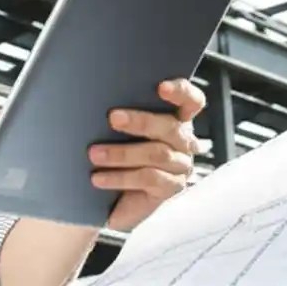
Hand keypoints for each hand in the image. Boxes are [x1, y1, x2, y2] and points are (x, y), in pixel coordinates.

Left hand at [89, 78, 206, 231]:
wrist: (121, 199)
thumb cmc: (123, 154)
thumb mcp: (124, 132)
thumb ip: (124, 116)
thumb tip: (101, 102)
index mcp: (177, 118)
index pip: (191, 100)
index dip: (180, 91)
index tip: (161, 87)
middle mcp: (183, 141)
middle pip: (170, 127)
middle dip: (140, 121)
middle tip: (113, 118)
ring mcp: (179, 166)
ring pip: (157, 154)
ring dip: (123, 153)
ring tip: (95, 154)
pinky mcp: (170, 189)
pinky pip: (149, 178)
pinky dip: (122, 177)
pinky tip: (100, 178)